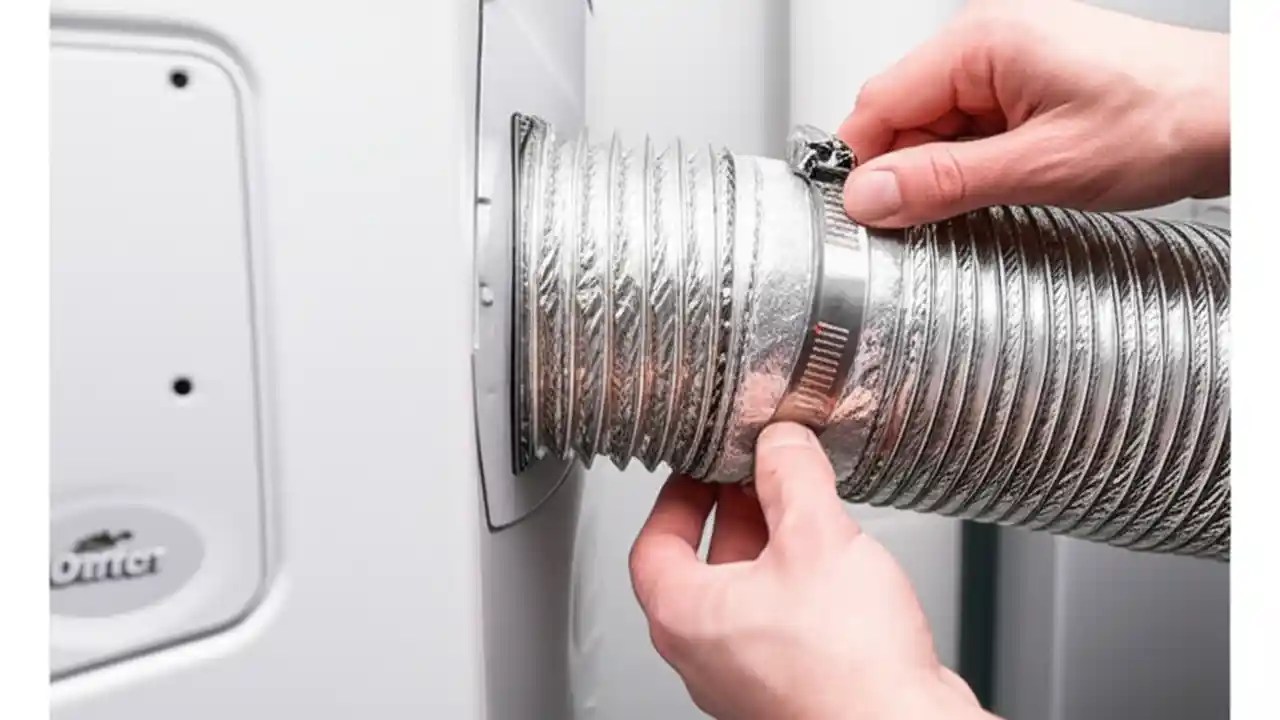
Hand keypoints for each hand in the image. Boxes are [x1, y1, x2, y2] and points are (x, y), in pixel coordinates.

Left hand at [628, 423, 993, 719]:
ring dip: (772, 545)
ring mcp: (749, 677)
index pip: (654, 542)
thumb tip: (779, 441)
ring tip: (807, 508)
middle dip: (734, 511)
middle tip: (761, 473)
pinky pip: (783, 622)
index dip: (677, 495)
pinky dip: (801, 583)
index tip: (701, 467)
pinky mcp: (794, 687)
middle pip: (702, 565)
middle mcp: (707, 655)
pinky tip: (838, 562)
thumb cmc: (847, 667)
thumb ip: (791, 474)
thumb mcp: (815, 536)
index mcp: (685, 617)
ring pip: (747, 594)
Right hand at [837, 0, 1229, 227]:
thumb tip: (871, 196)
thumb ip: (945, 182)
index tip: (865, 216)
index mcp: (981, 40)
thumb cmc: (1169, 120)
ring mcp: (1007, 62)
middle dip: (910, 173)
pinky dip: (976, 165)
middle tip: (934, 221)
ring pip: (937, 128)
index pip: (877, 103)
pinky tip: (1007, 185)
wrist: (1237, 118)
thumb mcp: (1042, 166)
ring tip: (998, 195)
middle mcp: (988, 41)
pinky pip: (971, 129)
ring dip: (947, 172)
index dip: (863, 165)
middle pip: (903, 117)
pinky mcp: (1026, 86)